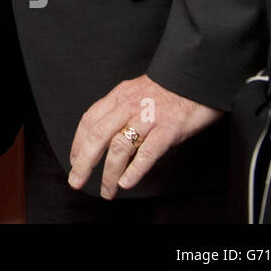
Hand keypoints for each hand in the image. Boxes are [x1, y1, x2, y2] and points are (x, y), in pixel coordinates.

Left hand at [68, 74, 223, 197]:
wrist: (196, 78)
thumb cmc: (168, 89)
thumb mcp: (136, 93)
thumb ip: (120, 111)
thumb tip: (106, 136)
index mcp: (118, 96)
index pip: (89, 120)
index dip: (78, 143)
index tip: (74, 161)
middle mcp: (128, 106)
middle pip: (98, 136)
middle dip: (84, 162)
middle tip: (77, 181)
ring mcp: (148, 117)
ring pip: (120, 147)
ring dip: (110, 173)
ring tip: (108, 191)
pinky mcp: (168, 129)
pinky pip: (147, 152)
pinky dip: (135, 170)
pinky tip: (126, 183)